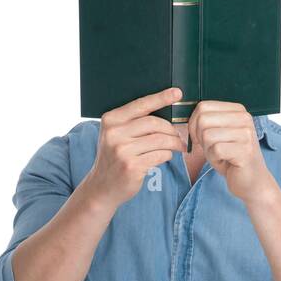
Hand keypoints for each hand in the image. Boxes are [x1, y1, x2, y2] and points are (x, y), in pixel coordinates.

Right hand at [86, 87, 184, 207]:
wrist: (101, 187)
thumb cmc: (114, 159)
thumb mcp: (115, 136)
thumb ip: (132, 123)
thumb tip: (164, 111)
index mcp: (111, 120)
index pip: (141, 105)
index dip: (161, 98)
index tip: (177, 93)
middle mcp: (114, 133)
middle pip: (154, 123)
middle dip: (171, 129)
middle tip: (179, 136)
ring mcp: (122, 151)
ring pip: (160, 140)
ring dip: (173, 143)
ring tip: (178, 146)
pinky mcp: (132, 167)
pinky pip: (159, 155)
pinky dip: (167, 155)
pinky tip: (165, 156)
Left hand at [188, 101, 274, 202]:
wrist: (252, 181)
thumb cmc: (231, 158)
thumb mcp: (218, 134)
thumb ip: (207, 121)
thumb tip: (185, 114)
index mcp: (238, 110)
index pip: (203, 106)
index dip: (193, 124)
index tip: (200, 137)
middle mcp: (244, 118)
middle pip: (203, 120)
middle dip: (200, 138)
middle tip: (211, 148)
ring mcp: (246, 134)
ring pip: (207, 135)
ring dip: (208, 150)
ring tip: (220, 155)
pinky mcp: (245, 151)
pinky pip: (215, 150)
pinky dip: (214, 159)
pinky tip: (224, 162)